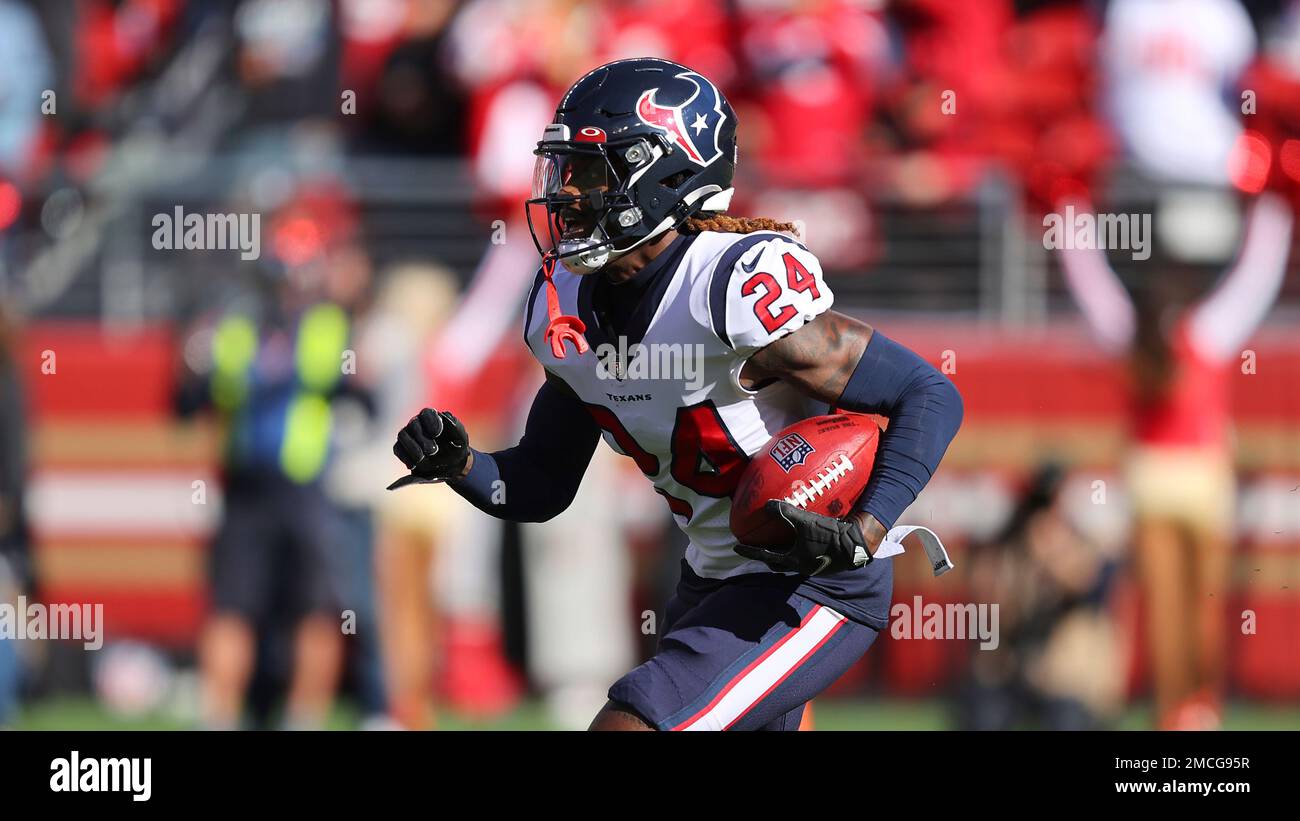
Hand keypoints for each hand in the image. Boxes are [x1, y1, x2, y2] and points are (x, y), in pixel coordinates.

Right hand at [387, 408, 471, 489]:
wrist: (451, 466)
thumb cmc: (456, 448)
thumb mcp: (461, 439)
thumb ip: (456, 426)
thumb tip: (445, 416)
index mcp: (433, 418)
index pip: (427, 413)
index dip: (430, 422)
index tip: (437, 434)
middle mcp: (418, 423)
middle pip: (413, 424)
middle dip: (422, 438)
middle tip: (433, 451)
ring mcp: (408, 435)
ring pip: (403, 435)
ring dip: (412, 447)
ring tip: (422, 458)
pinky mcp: (402, 449)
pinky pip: (397, 449)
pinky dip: (404, 457)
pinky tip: (413, 465)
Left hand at [735, 501, 881, 576]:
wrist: (857, 545)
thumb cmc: (830, 536)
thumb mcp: (806, 522)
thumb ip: (787, 512)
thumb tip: (767, 504)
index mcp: (794, 561)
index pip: (765, 556)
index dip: (750, 551)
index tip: (736, 548)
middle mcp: (802, 567)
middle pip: (777, 564)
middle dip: (766, 557)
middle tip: (757, 547)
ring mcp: (814, 566)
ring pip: (792, 562)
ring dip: (783, 554)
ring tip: (779, 542)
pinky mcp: (824, 561)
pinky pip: (804, 556)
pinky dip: (798, 548)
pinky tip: (802, 538)